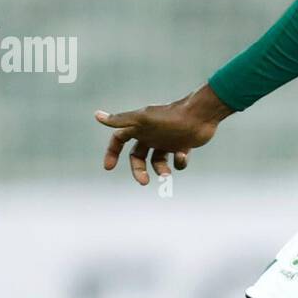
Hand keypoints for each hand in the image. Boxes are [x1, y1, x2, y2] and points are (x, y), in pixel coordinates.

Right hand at [95, 84, 232, 185]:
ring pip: (157, 162)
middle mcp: (151, 134)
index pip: (118, 139)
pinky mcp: (183, 146)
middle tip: (144, 181)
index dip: (112, 152)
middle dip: (139, 170)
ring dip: (161, 170)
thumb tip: (96, 115)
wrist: (201, 115)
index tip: (109, 167)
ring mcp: (167, 141)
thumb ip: (121, 120)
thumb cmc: (171, 117)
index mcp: (139, 127)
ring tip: (166, 175)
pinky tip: (183, 154)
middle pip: (137, 157)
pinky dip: (180, 162)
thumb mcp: (144, 120)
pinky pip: (177, 162)